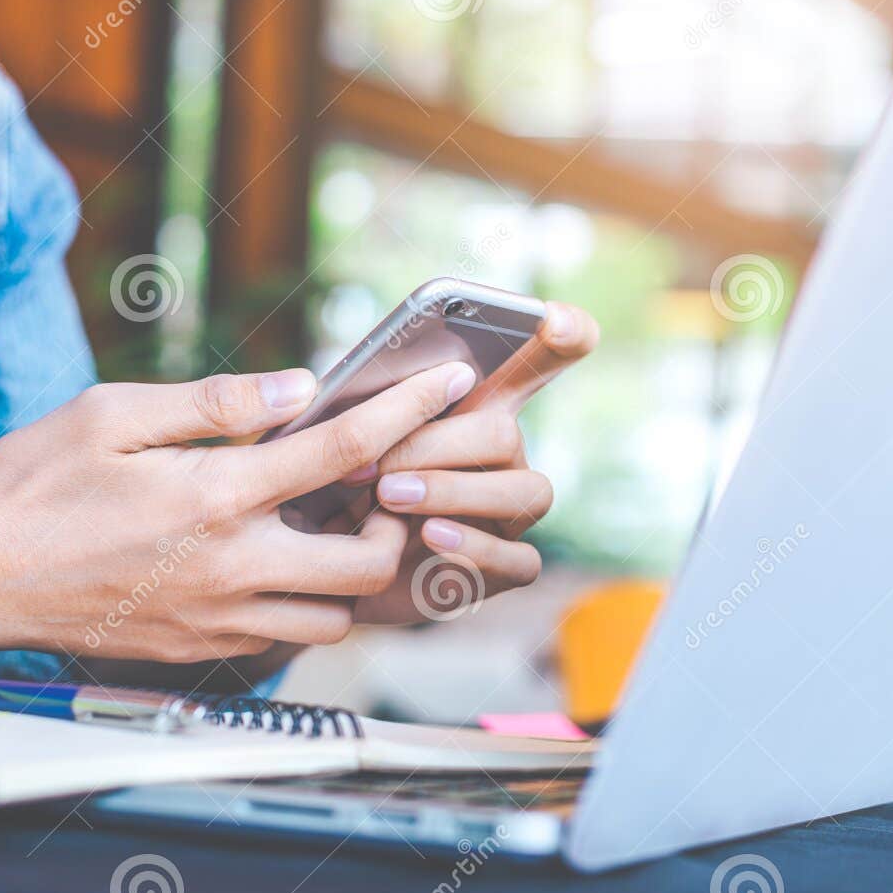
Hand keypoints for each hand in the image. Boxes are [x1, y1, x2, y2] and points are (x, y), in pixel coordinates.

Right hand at [0, 361, 477, 662]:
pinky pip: (283, 639)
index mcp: (217, 497)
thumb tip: (301, 388)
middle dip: (396, 525)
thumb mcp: (114, 414)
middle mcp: (231, 568)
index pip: (344, 453)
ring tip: (329, 531)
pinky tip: (279, 563)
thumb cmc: (31, 485)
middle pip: (369, 564)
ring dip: (352, 577)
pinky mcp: (198, 650)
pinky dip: (303, 606)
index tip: (449, 386)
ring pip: (335, 620)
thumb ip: (217, 402)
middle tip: (379, 491)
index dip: (407, 413)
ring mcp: (218, 618)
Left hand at [350, 301, 599, 623]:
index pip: (541, 359)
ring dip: (453, 490)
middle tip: (372, 465)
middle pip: (504, 432)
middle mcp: (506, 457)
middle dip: (437, 444)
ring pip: (524, 492)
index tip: (552, 318)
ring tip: (392, 497)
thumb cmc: (334, 490)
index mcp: (478, 407)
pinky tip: (430, 536)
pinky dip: (476, 546)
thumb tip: (364, 392)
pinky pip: (519, 559)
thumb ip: (359, 409)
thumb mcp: (337, 439)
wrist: (328, 573)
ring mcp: (512, 513)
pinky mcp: (506, 569)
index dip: (564, 334)